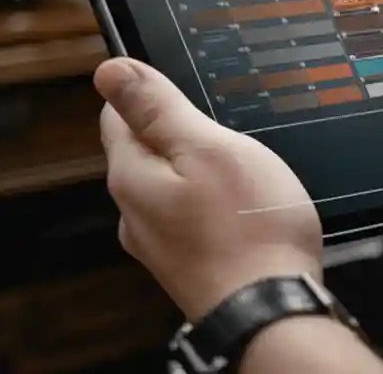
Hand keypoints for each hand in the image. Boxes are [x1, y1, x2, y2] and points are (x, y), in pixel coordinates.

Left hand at [95, 58, 321, 320]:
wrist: (272, 311)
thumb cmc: (250, 229)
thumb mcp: (208, 148)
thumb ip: (159, 108)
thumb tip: (110, 70)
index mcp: (132, 176)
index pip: (117, 114)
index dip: (149, 91)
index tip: (186, 87)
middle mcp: (135, 214)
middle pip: (146, 152)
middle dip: (181, 133)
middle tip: (227, 129)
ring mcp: (161, 245)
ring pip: (172, 187)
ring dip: (201, 171)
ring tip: (242, 170)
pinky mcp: (189, 265)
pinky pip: (193, 217)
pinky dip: (214, 204)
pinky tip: (244, 208)